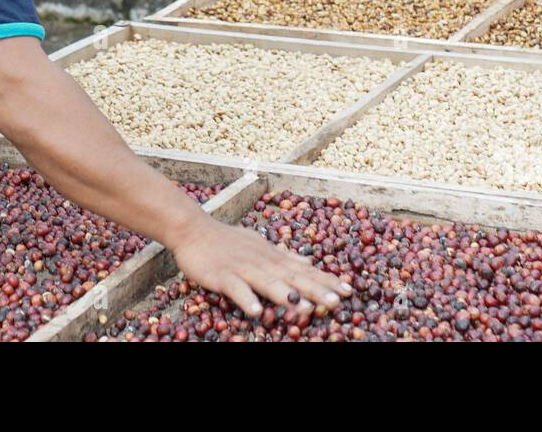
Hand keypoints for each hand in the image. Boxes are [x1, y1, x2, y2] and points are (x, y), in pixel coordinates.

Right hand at [170, 217, 350, 318]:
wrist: (194, 230)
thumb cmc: (228, 240)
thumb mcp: (260, 245)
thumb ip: (284, 255)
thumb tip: (308, 262)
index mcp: (272, 257)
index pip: (304, 270)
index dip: (326, 280)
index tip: (347, 290)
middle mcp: (262, 262)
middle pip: (292, 277)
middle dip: (316, 290)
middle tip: (338, 302)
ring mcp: (243, 268)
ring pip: (268, 282)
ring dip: (287, 295)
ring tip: (306, 309)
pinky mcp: (222, 275)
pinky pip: (235, 289)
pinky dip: (246, 299)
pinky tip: (256, 312)